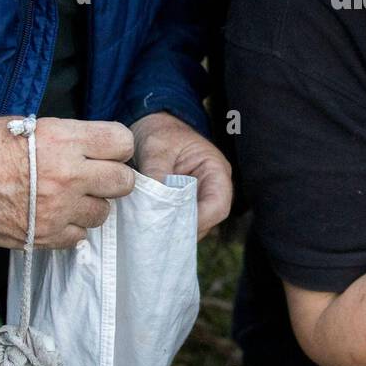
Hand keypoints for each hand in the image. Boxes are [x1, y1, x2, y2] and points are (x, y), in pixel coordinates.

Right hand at [0, 117, 136, 249]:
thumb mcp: (28, 125)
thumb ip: (68, 136)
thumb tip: (92, 145)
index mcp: (65, 140)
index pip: (122, 142)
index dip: (117, 147)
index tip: (108, 151)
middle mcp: (69, 175)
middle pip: (123, 182)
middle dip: (113, 179)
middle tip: (96, 177)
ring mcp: (59, 209)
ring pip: (103, 213)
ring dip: (90, 206)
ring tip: (68, 197)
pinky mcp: (46, 235)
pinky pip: (79, 236)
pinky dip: (70, 228)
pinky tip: (53, 216)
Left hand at [129, 111, 232, 238]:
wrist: (151, 126)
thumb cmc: (160, 132)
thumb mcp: (157, 148)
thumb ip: (156, 174)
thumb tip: (151, 205)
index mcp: (215, 170)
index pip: (218, 205)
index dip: (198, 220)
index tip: (170, 228)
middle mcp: (212, 188)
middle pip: (207, 220)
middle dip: (183, 231)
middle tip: (156, 238)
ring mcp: (198, 198)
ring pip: (193, 226)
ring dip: (173, 232)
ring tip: (149, 236)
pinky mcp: (183, 205)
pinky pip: (179, 223)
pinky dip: (165, 228)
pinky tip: (148, 231)